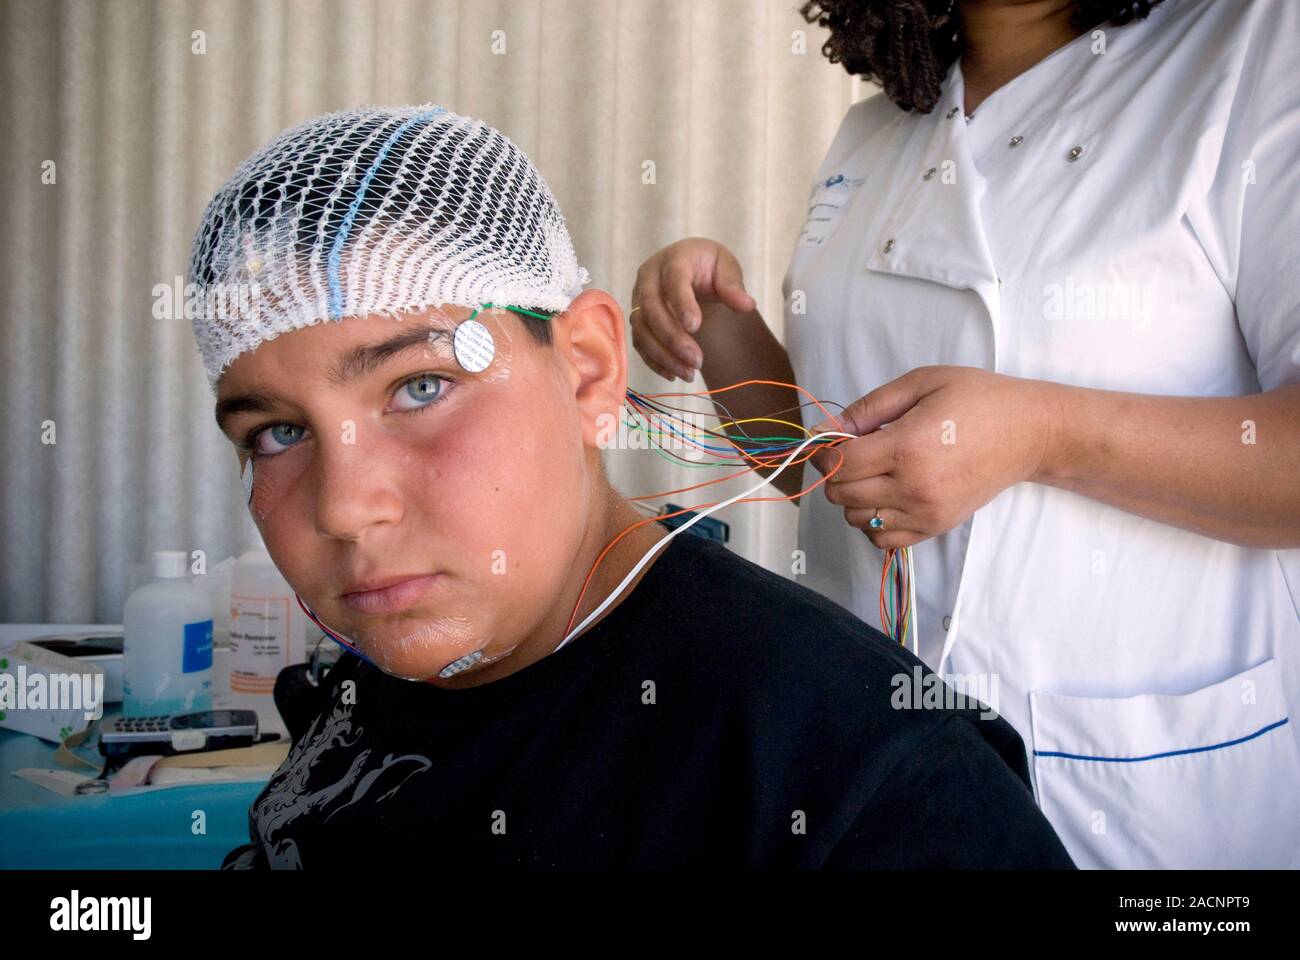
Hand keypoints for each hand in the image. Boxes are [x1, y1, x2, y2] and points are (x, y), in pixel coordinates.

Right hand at [630, 238, 756, 381]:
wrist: (690, 270)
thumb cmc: (709, 267)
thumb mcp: (726, 267)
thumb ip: (734, 286)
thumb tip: (747, 305)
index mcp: (674, 258)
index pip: (674, 279)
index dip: (681, 303)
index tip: (695, 327)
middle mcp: (649, 277)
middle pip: (651, 308)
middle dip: (672, 338)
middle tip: (697, 361)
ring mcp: (638, 298)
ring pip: (641, 329)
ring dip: (663, 355)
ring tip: (689, 373)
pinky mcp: (637, 318)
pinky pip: (639, 342)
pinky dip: (654, 361)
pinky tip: (674, 374)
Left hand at [806, 366, 1059, 548]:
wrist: (1030, 433)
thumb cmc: (978, 399)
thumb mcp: (921, 383)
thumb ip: (869, 407)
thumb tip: (826, 429)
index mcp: (906, 447)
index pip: (839, 463)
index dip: (823, 451)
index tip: (828, 440)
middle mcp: (913, 486)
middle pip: (842, 494)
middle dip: (835, 472)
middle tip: (852, 452)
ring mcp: (925, 512)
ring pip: (857, 519)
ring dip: (852, 498)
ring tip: (872, 473)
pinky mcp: (936, 526)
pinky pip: (883, 539)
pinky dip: (873, 522)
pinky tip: (884, 497)